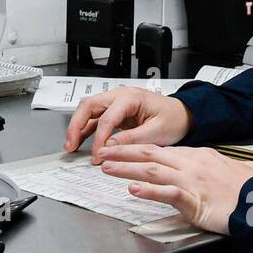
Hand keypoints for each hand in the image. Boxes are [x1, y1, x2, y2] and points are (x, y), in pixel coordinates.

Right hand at [64, 87, 192, 158]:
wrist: (182, 115)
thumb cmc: (173, 119)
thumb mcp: (156, 132)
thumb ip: (131, 139)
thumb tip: (110, 147)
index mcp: (131, 97)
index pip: (107, 118)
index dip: (99, 139)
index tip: (97, 156)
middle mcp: (120, 96)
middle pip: (89, 106)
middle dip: (76, 125)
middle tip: (70, 144)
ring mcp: (116, 102)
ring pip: (88, 110)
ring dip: (78, 126)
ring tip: (71, 145)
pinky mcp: (115, 111)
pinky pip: (96, 118)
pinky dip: (86, 129)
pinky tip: (80, 141)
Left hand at [98, 143, 252, 234]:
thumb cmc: (251, 192)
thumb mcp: (237, 172)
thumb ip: (225, 168)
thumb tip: (229, 168)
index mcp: (199, 157)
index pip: (161, 149)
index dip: (137, 148)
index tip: (120, 147)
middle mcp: (192, 165)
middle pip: (151, 153)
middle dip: (124, 151)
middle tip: (104, 151)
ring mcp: (192, 181)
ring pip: (153, 170)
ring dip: (127, 168)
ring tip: (107, 168)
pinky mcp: (195, 200)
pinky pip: (167, 193)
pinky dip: (148, 190)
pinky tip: (133, 189)